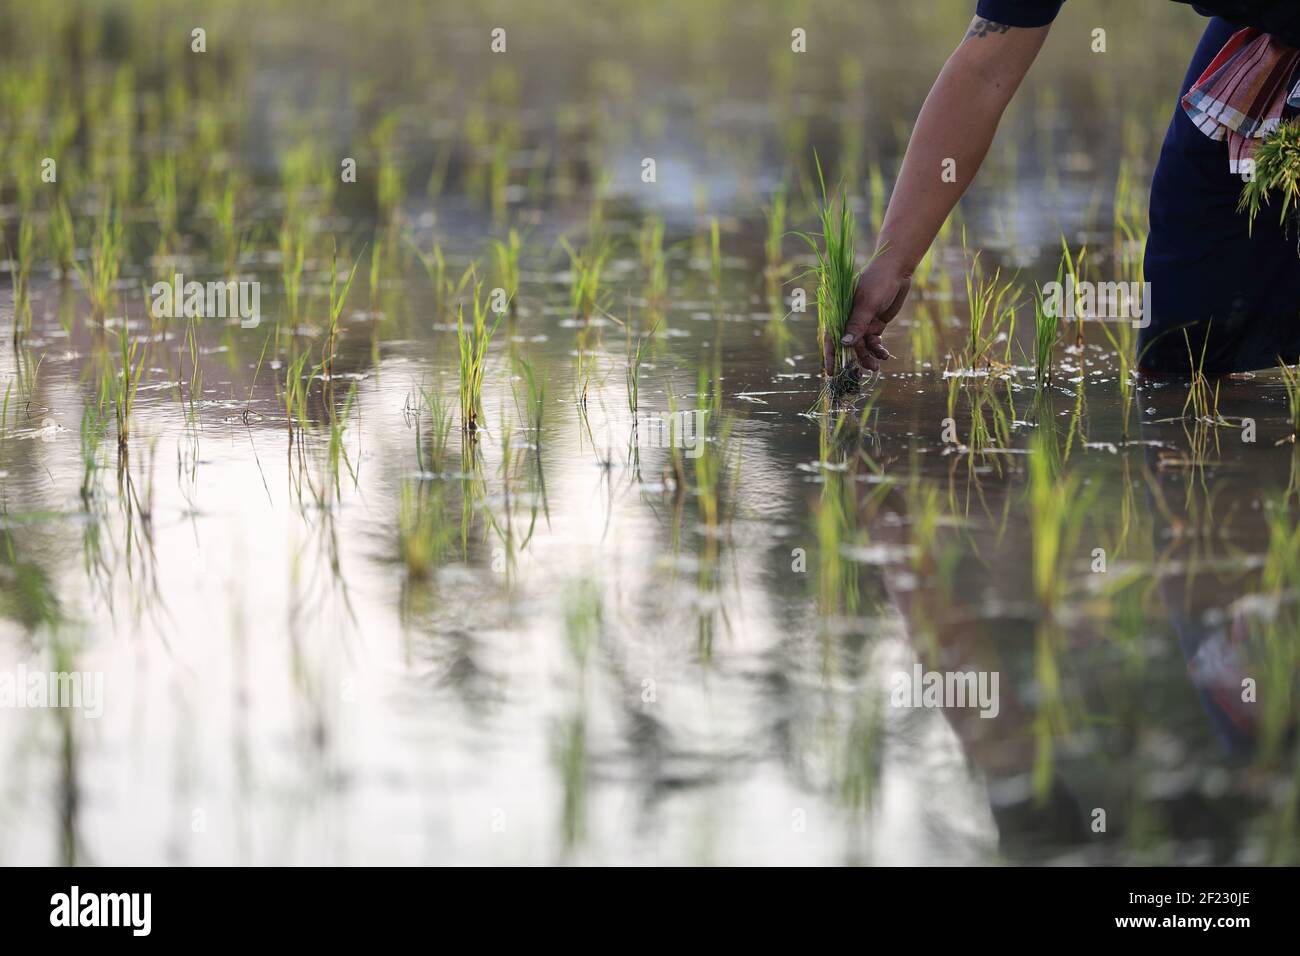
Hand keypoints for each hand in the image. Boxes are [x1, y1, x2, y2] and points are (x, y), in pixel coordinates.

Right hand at [826, 260, 910, 375]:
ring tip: (877, 365)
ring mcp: (862, 323)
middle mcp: (849, 320)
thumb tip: (844, 344)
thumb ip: (856, 325)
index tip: (831, 372)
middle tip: (866, 370)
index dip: (830, 355)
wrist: (897, 271)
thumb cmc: (877, 282)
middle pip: (848, 345)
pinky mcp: (875, 324)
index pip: (831, 337)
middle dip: (856, 358)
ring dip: (869, 356)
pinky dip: (878, 349)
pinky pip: (874, 342)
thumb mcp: (867, 304)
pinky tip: (884, 354)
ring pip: (862, 346)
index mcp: (840, 313)